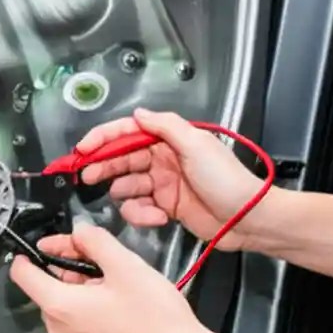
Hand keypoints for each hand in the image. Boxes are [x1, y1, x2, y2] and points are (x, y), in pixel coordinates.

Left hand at [9, 224, 215, 332]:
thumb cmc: (154, 317)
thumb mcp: (124, 265)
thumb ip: (95, 240)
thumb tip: (79, 231)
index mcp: (57, 304)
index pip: (21, 273)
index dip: (34, 251)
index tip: (56, 240)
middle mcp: (57, 325)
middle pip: (46, 281)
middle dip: (68, 261)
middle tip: (99, 251)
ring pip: (64, 296)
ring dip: (83, 278)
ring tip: (116, 275)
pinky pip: (77, 312)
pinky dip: (91, 297)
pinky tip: (119, 294)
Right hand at [78, 108, 268, 250]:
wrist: (248, 218)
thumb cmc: (228, 180)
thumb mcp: (197, 144)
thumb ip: (165, 125)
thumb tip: (138, 114)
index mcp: (170, 140)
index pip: (128, 133)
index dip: (103, 139)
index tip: (83, 149)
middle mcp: (163, 160)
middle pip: (121, 159)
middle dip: (103, 166)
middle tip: (88, 176)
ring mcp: (162, 185)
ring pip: (126, 186)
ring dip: (127, 195)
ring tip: (143, 202)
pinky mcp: (164, 207)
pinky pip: (138, 208)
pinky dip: (142, 214)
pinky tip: (159, 217)